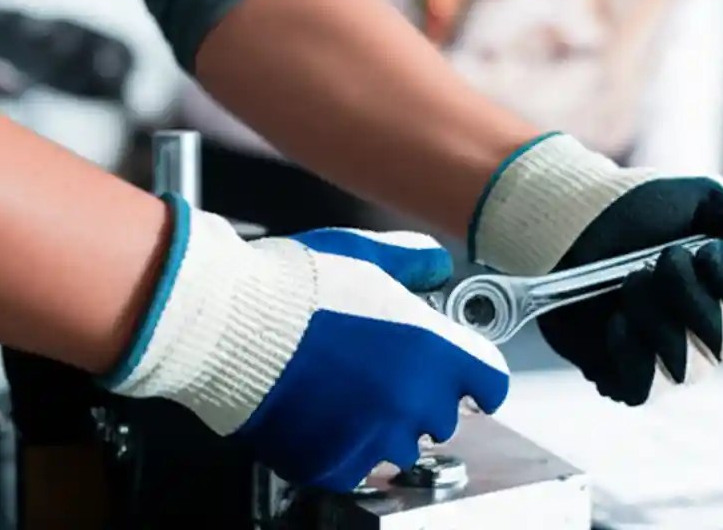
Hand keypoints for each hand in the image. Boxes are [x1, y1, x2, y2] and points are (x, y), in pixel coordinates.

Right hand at [101, 196, 508, 492]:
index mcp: (435, 349)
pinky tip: (321, 418)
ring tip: (346, 396)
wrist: (231, 325)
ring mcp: (376, 436)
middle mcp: (414, 399)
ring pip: (402, 446)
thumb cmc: (297, 286)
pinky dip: (343, 450)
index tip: (464, 377)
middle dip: (422, 397)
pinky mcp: (334, 463)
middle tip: (383, 374)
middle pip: (444, 416)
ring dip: (385, 427)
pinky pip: (356, 468)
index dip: (475, 377)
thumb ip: (413, 263)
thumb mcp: (366, 254)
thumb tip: (437, 266)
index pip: (491, 382)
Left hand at [469, 133, 722, 405]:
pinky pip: (643, 386)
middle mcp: (710, 336)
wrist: (578, 223)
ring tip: (632, 277)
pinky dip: (629, 348)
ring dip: (657, 314)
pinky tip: (616, 317)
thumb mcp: (701, 197)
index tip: (707, 248)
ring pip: (689, 367)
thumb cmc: (644, 211)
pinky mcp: (628, 379)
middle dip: (696, 298)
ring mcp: (671, 362)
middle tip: (665, 258)